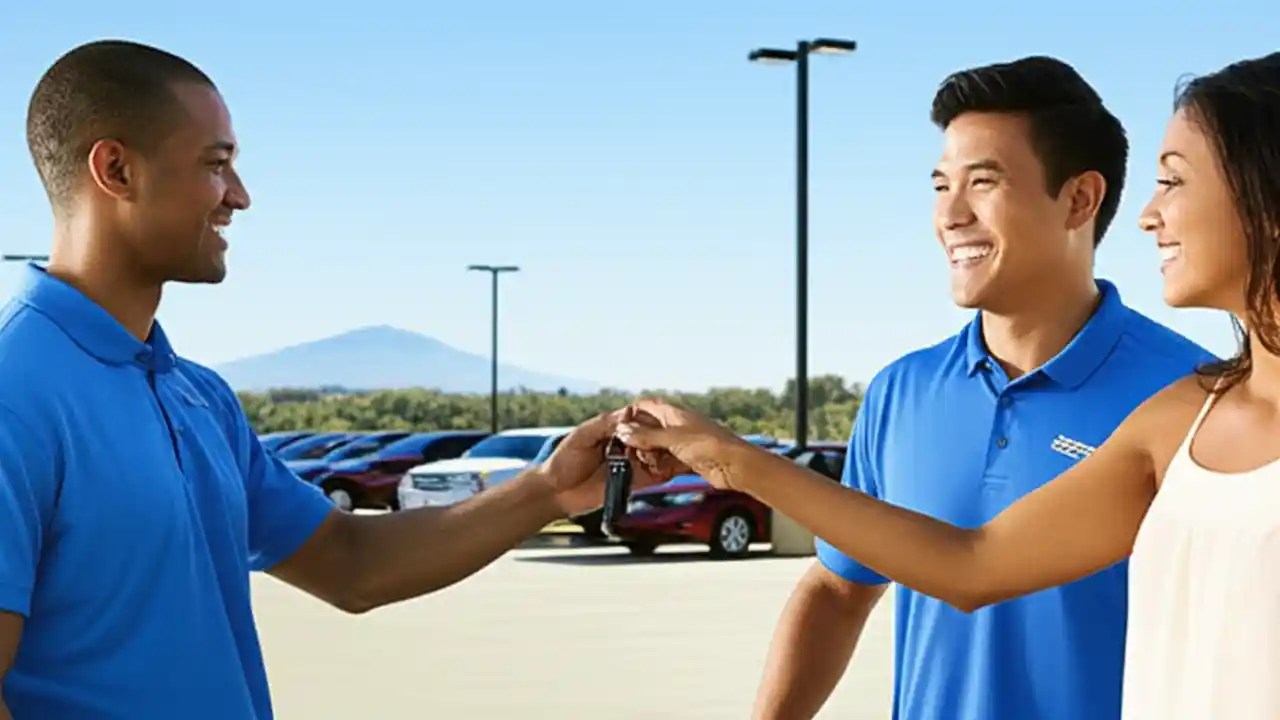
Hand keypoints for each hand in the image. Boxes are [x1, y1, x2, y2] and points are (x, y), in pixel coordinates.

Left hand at [537, 406, 681, 515]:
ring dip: (663, 453)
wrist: (555, 493)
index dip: (649, 419)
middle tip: (671, 436)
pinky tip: (669, 468)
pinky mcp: (632, 484)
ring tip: (673, 451)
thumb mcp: (581, 437)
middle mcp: (624, 446)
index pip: (636, 421)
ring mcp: (629, 465)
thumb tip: (630, 410)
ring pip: (654, 456)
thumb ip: (604, 424)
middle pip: (649, 438)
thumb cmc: (562, 461)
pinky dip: (661, 473)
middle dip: (660, 436)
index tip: (663, 418)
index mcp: (612, 431)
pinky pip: (651, 477)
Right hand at [614, 397, 753, 489]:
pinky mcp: (688, 460)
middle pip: (649, 428)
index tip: (615, 425)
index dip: (630, 413)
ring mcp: (683, 443)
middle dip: (637, 439)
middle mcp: (677, 425)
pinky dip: (660, 467)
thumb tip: (622, 430)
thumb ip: (646, 436)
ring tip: (639, 464)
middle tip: (624, 451)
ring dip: (648, 456)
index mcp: (674, 413)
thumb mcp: (672, 438)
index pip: (646, 405)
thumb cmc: (708, 445)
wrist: (734, 465)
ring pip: (657, 447)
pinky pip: (667, 462)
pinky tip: (654, 474)